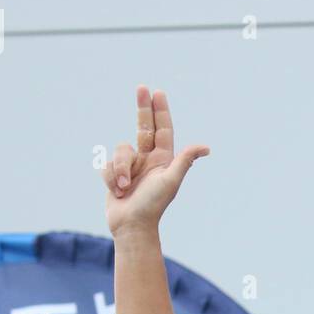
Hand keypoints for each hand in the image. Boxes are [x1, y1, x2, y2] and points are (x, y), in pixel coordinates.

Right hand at [100, 84, 209, 237]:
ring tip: (126, 188)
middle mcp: (147, 160)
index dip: (160, 112)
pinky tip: (118, 192)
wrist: (132, 226)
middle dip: (143, 108)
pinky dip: (111, 178)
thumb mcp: (171, 180)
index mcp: (163, 160)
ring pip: (120, 150)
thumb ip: (184, 160)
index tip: (158, 93)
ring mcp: (131, 166)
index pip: (162, 130)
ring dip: (121, 169)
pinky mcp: (115, 174)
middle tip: (142, 87)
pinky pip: (108, 165)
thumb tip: (206, 147)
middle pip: (143, 127)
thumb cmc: (153, 205)